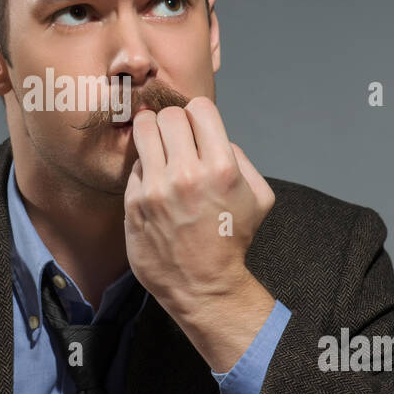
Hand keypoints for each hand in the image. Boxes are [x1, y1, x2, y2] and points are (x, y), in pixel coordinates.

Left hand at [123, 96, 275, 319]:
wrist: (203, 285)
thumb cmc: (231, 240)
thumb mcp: (259, 198)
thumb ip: (241, 158)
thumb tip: (215, 136)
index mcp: (221, 168)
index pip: (199, 108)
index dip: (198, 114)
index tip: (197, 127)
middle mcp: (186, 174)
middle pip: (168, 115)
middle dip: (173, 122)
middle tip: (175, 136)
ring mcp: (156, 189)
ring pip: (143, 131)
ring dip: (151, 134)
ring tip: (157, 145)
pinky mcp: (134, 203)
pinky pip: (135, 166)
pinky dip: (144, 169)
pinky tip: (154, 183)